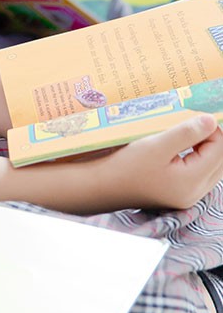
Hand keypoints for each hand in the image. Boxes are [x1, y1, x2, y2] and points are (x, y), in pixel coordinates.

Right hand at [100, 115, 222, 209]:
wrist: (101, 186)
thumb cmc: (124, 165)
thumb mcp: (155, 145)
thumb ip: (187, 133)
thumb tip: (211, 121)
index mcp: (192, 182)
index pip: (219, 151)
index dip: (212, 130)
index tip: (197, 115)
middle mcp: (194, 194)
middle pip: (220, 162)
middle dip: (212, 140)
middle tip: (195, 122)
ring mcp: (186, 197)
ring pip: (212, 169)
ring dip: (206, 150)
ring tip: (189, 134)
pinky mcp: (177, 196)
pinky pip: (199, 176)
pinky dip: (197, 159)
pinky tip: (182, 150)